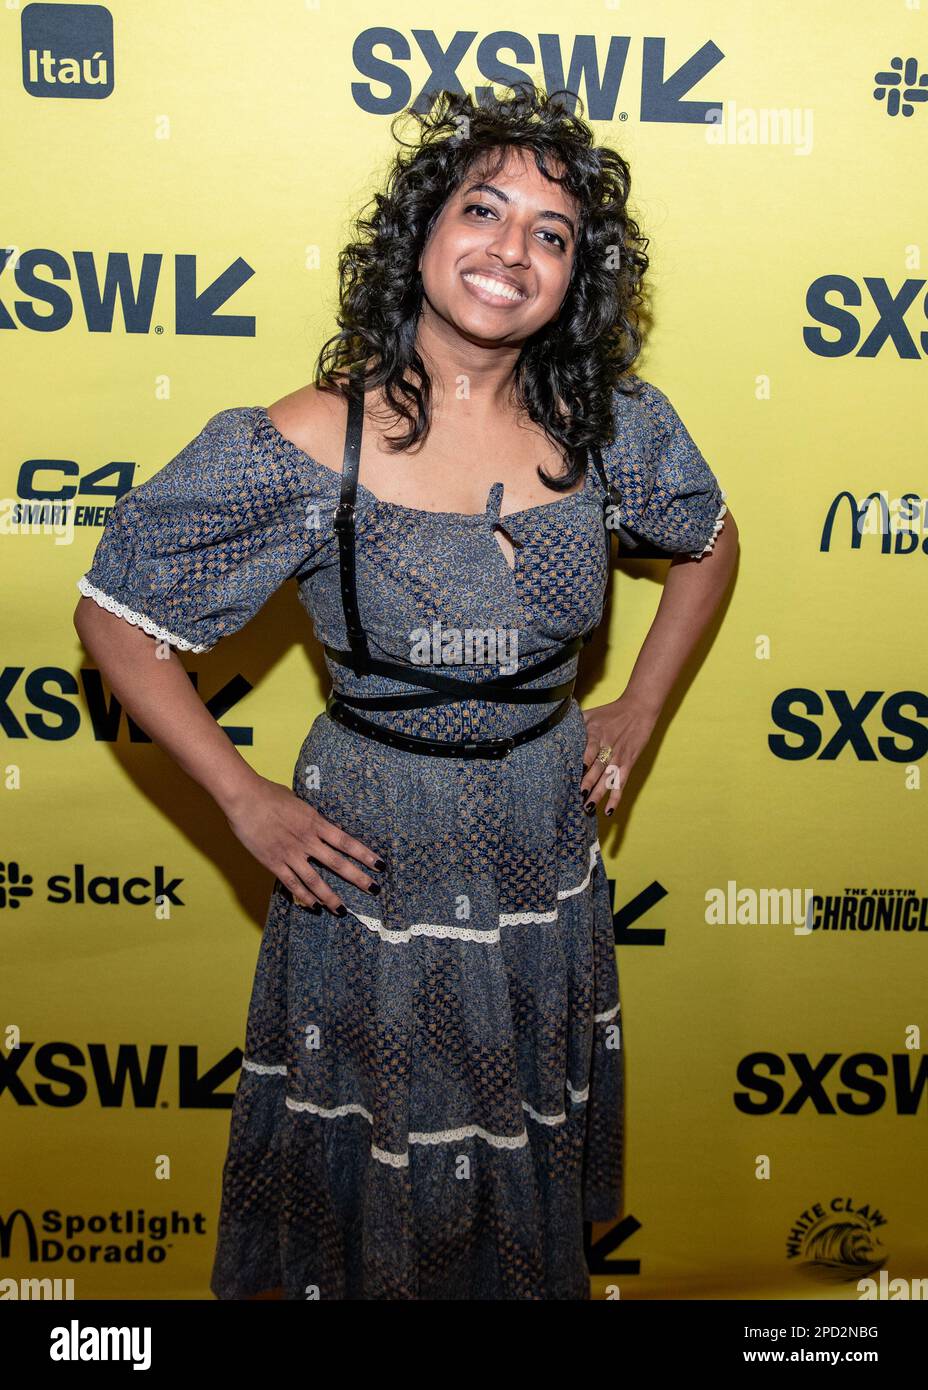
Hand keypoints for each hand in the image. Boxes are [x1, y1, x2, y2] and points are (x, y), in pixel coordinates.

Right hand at [222, 774, 383, 913]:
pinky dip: (304, 897)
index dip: (365, 855)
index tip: (380, 865)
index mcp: (315, 822)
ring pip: (316, 880)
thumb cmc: (269, 794)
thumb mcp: (298, 802)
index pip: (346, 842)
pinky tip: (314, 906)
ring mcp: (290, 853)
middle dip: (358, 878)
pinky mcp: (273, 862)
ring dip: (331, 897)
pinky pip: (292, 884)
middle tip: (374, 890)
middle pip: (338, 863)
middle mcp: (307, 840)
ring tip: (342, 910)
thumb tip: (324, 824)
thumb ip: (311, 817)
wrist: (244, 798)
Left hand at [579, 694, 659, 816]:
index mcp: (596, 734)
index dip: (581, 763)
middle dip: (587, 784)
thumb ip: (575, 722)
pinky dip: (616, 798)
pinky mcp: (628, 764)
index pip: (588, 751)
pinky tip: (608, 810)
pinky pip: (621, 783)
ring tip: (587, 807)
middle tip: (576, 797)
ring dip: (598, 794)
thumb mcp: (591, 713)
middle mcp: (607, 748)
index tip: (571, 776)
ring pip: (607, 779)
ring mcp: (618, 758)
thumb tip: (555, 726)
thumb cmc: (610, 712)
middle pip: (596, 769)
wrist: (638, 709)